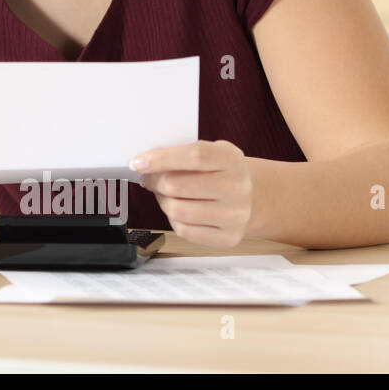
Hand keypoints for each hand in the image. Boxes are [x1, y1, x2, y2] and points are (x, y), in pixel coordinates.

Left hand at [130, 139, 252, 247]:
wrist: (250, 197)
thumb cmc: (219, 172)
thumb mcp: (208, 151)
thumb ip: (181, 152)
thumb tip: (145, 162)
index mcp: (231, 159)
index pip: (195, 157)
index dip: (162, 159)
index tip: (138, 163)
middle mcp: (237, 188)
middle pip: (178, 185)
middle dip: (155, 181)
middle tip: (149, 178)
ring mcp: (235, 215)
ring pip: (177, 210)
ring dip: (162, 201)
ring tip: (165, 194)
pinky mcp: (228, 237)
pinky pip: (184, 230)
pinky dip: (173, 219)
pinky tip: (178, 209)